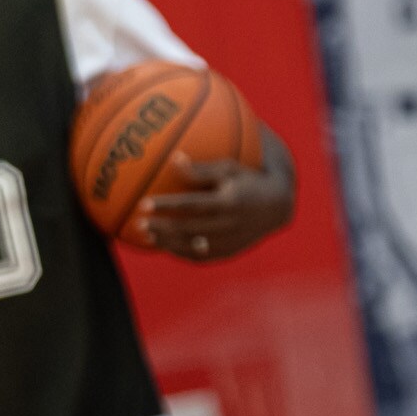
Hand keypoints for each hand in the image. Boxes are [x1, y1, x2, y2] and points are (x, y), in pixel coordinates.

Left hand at [135, 149, 292, 259]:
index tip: (145, 204)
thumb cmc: (250, 181)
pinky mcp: (227, 253)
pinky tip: (164, 246)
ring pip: (190, 247)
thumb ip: (202, 169)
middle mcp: (227, 225)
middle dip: (161, 228)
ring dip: (166, 243)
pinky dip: (180, 253)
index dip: (167, 206)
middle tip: (139, 223)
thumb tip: (174, 158)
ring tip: (146, 236)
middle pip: (186, 229)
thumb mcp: (230, 169)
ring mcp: (227, 242)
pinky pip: (198, 257)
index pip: (191, 206)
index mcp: (228, 203)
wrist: (277, 208)